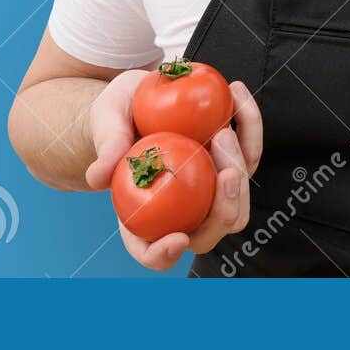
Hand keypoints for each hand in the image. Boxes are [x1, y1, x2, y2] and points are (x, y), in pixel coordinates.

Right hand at [85, 73, 262, 270]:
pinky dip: (250, 126)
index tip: (177, 237)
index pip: (151, 252)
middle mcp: (179, 211)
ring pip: (238, 199)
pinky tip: (237, 94)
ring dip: (241, 166)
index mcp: (141, 215)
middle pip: (209, 231)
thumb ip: (107, 144)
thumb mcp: (107, 120)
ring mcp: (208, 190)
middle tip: (221, 164)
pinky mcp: (229, 162)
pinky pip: (249, 155)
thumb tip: (99, 176)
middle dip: (224, 205)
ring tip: (223, 128)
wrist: (140, 95)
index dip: (164, 254)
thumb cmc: (117, 116)